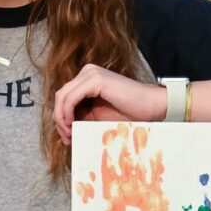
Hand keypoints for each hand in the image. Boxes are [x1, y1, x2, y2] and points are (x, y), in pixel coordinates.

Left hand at [52, 65, 166, 141]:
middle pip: (60, 96)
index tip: (67, 137)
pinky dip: (66, 113)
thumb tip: (64, 129)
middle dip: (59, 119)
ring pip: (62, 96)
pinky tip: (71, 125)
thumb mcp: (98, 116)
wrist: (151, 107)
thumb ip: (81, 117)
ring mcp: (90, 74)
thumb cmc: (130, 112)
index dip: (61, 117)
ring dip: (61, 118)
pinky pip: (71, 97)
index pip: (65, 97)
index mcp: (88, 79)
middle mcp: (87, 72)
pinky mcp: (95, 80)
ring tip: (69, 134)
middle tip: (66, 138)